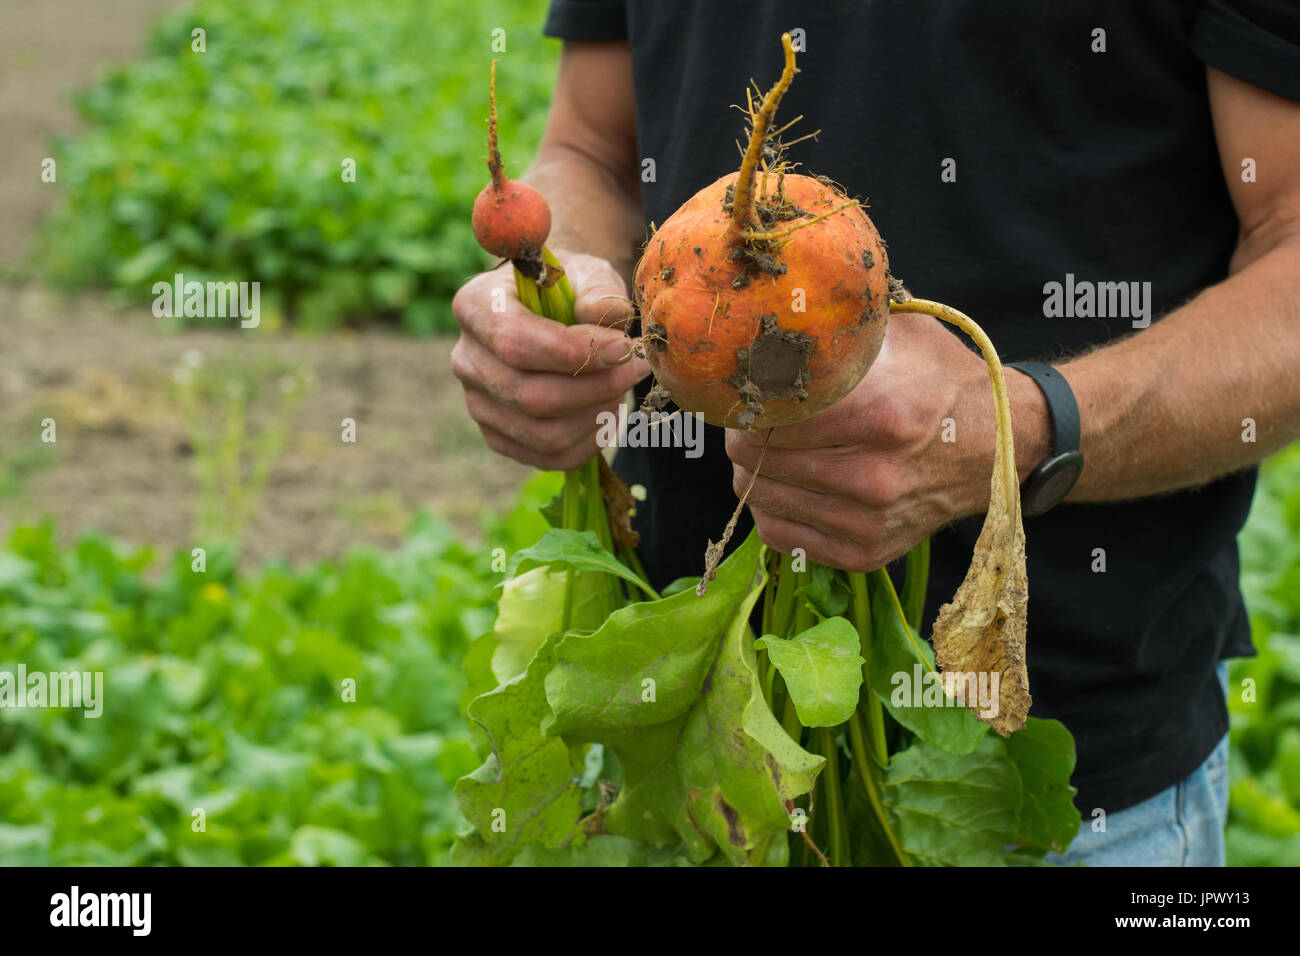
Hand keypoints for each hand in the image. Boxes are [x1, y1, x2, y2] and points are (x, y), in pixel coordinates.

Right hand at [451, 251, 650, 469]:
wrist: (551, 310)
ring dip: (596, 416)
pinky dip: (589, 441)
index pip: (516, 342)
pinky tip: (607, 411)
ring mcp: (478, 403)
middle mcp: (466, 359)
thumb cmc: (569, 288)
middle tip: (635, 369)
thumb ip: (600, 290)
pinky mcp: (498, 436)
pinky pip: (549, 457)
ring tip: (621, 387)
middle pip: (530, 396)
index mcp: (476, 307)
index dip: (574, 353)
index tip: (623, 347)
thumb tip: (611, 317)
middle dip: (595, 388)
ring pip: (543, 434)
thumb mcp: (587, 272)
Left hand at [725, 310, 1048, 570]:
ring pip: (760, 497)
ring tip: (769, 449)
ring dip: (753, 471)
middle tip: (751, 419)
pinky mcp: (865, 553)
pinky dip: (772, 507)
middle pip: (755, 459)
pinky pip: (778, 535)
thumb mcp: (903, 334)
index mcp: (880, 416)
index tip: (748, 391)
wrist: (998, 447)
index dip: (749, 401)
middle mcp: (873, 477)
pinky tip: (788, 484)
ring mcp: (868, 522)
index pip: (771, 417)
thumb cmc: (942, 382)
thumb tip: (778, 307)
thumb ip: (843, 325)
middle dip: (744, 434)